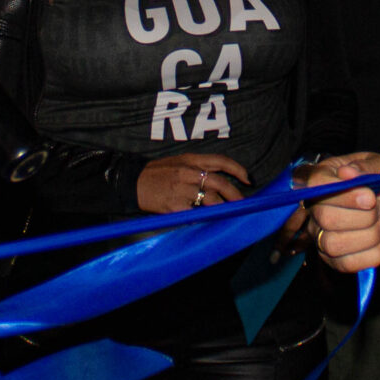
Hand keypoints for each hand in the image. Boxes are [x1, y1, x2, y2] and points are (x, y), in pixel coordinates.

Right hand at [136, 153, 251, 213]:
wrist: (131, 182)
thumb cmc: (156, 173)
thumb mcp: (177, 162)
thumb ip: (197, 169)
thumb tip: (220, 181)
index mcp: (190, 160)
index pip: (221, 161)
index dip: (238, 169)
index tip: (248, 179)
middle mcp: (188, 173)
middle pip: (220, 183)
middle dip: (235, 195)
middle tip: (242, 203)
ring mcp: (181, 189)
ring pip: (211, 200)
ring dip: (222, 208)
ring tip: (225, 213)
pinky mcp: (175, 206)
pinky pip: (195, 213)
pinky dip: (203, 217)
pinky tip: (205, 219)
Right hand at [304, 153, 379, 270]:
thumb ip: (366, 170)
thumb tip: (345, 172)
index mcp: (328, 176)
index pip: (317, 184)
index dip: (343, 195)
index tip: (370, 198)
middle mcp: (318, 205)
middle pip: (326, 218)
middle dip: (364, 218)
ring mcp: (323, 232)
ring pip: (333, 244)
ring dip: (369, 238)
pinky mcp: (335, 256)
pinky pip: (345, 264)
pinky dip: (373, 255)